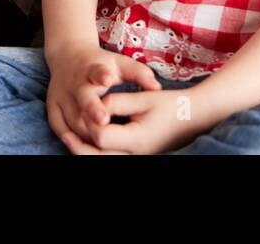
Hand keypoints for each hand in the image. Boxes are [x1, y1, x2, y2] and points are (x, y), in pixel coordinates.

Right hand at [45, 45, 160, 150]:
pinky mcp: (52, 106)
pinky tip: (82, 146)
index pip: (96, 70)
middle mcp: (74, 81)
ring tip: (103, 141)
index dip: (101, 74)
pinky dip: (70, 136)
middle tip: (104, 121)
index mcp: (91, 68)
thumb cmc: (102, 65)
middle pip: (82, 97)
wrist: (67, 55)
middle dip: (92, 109)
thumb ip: (139, 73)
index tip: (107, 79)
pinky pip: (59, 126)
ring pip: (72, 117)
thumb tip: (157, 87)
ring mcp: (61, 95)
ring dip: (86, 130)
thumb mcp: (120, 63)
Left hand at [67, 88, 204, 154]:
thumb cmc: (170, 104)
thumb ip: (117, 101)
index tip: (86, 108)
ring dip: (85, 152)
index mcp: (137, 138)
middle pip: (97, 156)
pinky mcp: (137, 157)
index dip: (90, 121)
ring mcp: (137, 158)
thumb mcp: (143, 98)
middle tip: (65, 134)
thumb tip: (96, 106)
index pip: (101, 136)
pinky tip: (88, 143)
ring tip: (70, 139)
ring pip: (102, 161)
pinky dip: (96, 153)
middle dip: (79, 145)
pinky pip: (110, 160)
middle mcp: (135, 154)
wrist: (194, 116)